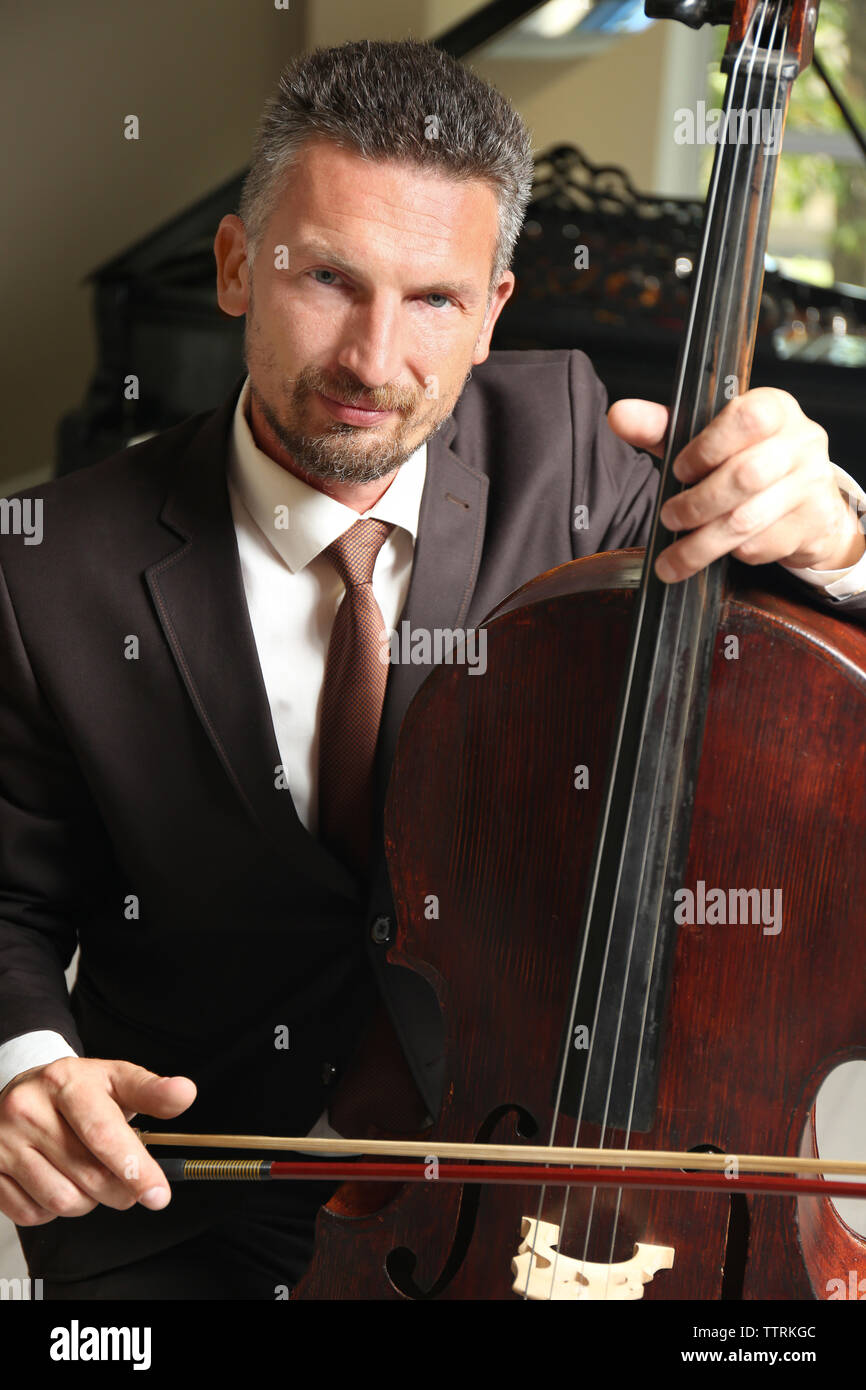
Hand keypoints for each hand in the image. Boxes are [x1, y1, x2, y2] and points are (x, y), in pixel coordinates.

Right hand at [0, 1058, 195, 1225]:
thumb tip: (185, 1093)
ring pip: (61, 1201)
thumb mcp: (115, 1079)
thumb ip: (151, 1091)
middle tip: (130, 1183)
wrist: (24, 1091)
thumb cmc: (75, 1089)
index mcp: (64, 1081)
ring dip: (88, 1201)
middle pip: (87, 1175)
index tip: (158, 1194)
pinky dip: (53, 1210)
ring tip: (90, 1176)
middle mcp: (27, 1109)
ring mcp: (3, 1142)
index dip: (135, 1168)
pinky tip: (59, 1181)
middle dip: (120, 1189)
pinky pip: (32, 1214)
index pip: (103, 1133)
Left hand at [607, 389, 865, 582]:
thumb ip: (662, 427)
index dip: (707, 448)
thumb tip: (620, 415)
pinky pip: (763, 545)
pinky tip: (720, 550)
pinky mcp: (812, 523)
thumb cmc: (747, 460)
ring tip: (674, 556)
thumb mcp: (705, 438)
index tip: (679, 471)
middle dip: (697, 504)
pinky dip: (733, 554)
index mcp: (774, 408)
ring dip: (702, 543)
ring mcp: (811, 483)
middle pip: (746, 475)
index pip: (747, 418)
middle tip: (669, 517)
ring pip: (749, 519)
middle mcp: (801, 441)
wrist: (808, 501)